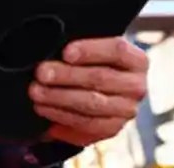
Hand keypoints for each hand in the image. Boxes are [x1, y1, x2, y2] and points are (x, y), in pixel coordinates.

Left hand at [27, 36, 148, 146]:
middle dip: (66, 75)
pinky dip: (62, 117)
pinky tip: (44, 110)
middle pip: (100, 78)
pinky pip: (86, 125)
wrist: (101, 87)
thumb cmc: (92, 61)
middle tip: (41, 73)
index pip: (117, 50)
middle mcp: (136, 86)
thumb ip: (79, 46)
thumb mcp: (92, 48)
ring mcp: (126, 110)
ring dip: (59, 98)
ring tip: (36, 93)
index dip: (90, 50)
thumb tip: (54, 47)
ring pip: (92, 104)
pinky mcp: (113, 129)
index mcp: (136, 60)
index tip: (65, 52)